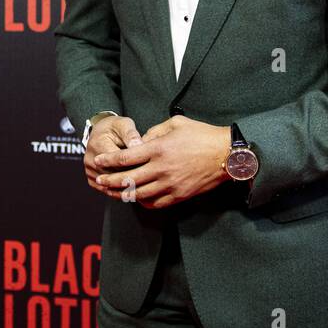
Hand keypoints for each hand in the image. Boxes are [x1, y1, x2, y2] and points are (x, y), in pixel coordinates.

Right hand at [83, 116, 142, 200]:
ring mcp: (90, 171)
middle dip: (133, 177)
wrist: (99, 132)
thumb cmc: (114, 127)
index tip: (150, 166)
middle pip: (115, 175)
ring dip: (127, 187)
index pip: (119, 161)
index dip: (135, 165)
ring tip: (144, 186)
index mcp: (98, 144)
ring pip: (111, 185)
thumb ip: (131, 135)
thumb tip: (139, 145)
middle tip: (150, 179)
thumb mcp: (123, 124)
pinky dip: (119, 191)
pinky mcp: (91, 179)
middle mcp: (91, 159)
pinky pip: (106, 190)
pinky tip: (132, 190)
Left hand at [93, 115, 231, 207]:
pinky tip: (137, 198)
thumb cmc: (203, 135)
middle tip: (99, 180)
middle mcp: (162, 168)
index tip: (99, 161)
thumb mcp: (177, 123)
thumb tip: (140, 141)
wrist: (228, 155)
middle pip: (128, 179)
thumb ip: (154, 131)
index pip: (126, 157)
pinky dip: (143, 202)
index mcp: (159, 148)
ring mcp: (171, 184)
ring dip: (123, 194)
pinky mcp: (180, 195)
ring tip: (113, 192)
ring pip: (139, 194)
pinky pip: (155, 203)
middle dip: (110, 181)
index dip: (109, 160)